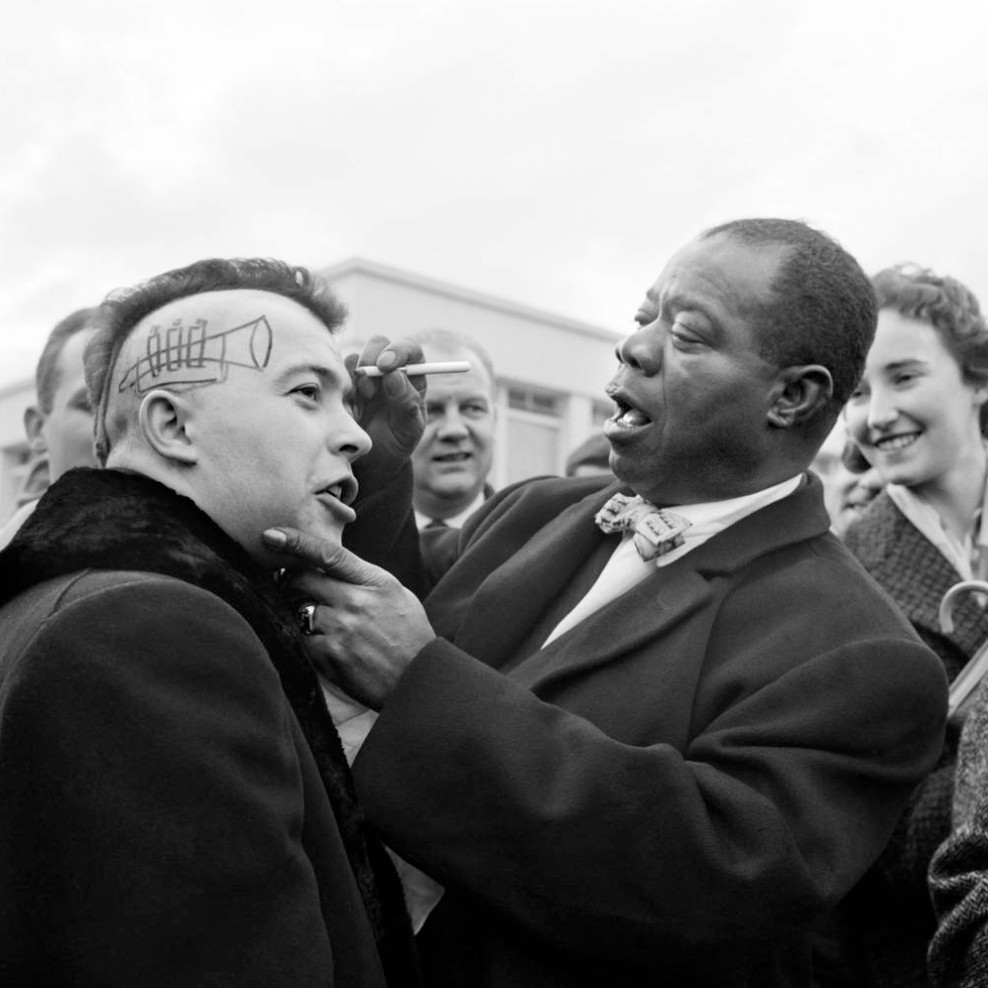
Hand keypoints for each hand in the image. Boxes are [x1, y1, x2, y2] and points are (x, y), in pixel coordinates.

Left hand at [264, 527, 435, 709]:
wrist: (420, 678)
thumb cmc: (409, 634)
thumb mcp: (396, 594)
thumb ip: (363, 579)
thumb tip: (329, 566)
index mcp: (374, 581)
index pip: (329, 554)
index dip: (297, 542)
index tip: (271, 535)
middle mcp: (356, 601)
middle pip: (301, 580)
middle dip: (291, 583)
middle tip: (295, 591)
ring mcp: (342, 629)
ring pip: (298, 610)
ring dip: (300, 614)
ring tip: (320, 625)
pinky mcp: (332, 656)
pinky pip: (301, 640)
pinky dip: (305, 640)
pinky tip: (323, 646)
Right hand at [348, 335, 425, 490]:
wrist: (371, 462)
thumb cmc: (396, 444)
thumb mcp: (409, 429)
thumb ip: (407, 402)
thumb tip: (395, 375)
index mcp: (411, 377)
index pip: (410, 351)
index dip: (399, 350)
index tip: (387, 365)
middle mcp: (387, 371)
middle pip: (379, 344)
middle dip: (371, 356)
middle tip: (368, 383)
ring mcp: (363, 376)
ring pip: (354, 358)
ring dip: (356, 377)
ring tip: (362, 406)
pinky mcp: (342, 385)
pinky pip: (336, 375)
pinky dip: (340, 388)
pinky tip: (350, 410)